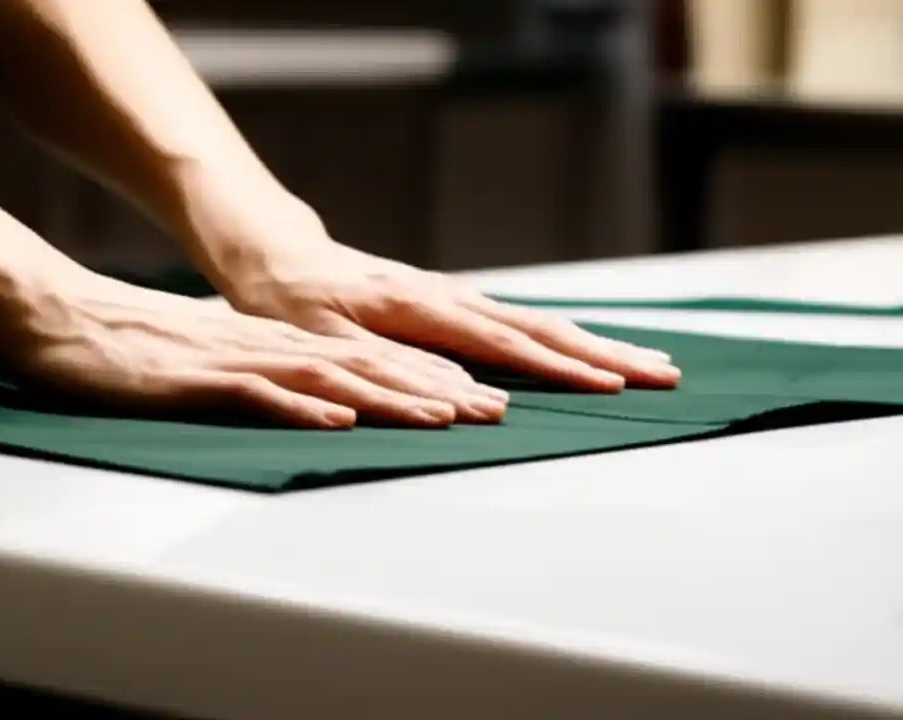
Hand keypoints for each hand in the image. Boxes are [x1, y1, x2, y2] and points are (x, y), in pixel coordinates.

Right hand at [0, 273, 509, 428]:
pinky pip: (257, 393)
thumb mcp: (207, 362)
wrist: (59, 315)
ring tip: (442, 415)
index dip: (423, 380)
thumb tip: (303, 399)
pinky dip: (302, 407)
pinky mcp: (194, 378)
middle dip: (431, 389)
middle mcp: (265, 346)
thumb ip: (255, 378)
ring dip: (388, 397)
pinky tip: (339, 422)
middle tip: (491, 409)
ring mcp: (232, 359)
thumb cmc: (129, 346)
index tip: (476, 399)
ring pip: (326, 378)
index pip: (363, 362)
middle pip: (362, 367)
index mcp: (272, 344)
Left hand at [217, 237, 681, 392]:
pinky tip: (586, 352)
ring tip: (650, 363)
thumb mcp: (326, 342)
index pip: (505, 341)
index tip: (613, 386)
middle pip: (540, 327)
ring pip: (535, 322)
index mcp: (420, 308)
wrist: (278, 257)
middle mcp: (447, 297)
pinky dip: (560, 337)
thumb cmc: (290, 303)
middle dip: (605, 354)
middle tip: (667, 375)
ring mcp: (453, 298)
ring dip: (594, 344)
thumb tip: (471, 400)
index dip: (561, 366)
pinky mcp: (450, 304)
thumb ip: (392, 370)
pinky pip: (516, 322)